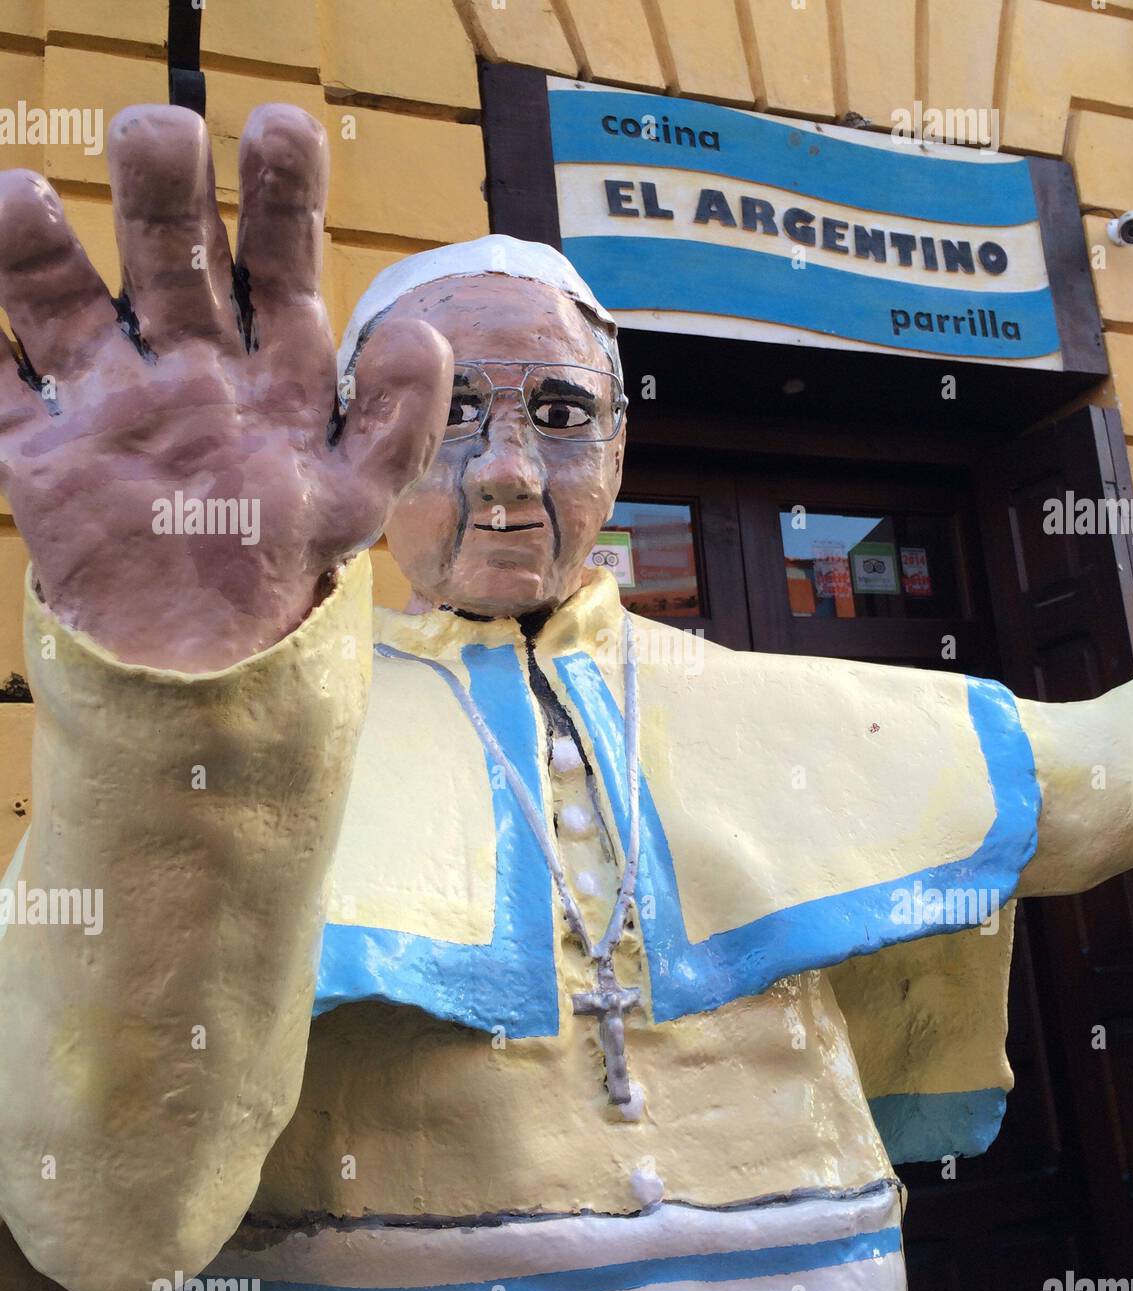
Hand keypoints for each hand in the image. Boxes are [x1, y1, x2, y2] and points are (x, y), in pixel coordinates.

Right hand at [0, 104, 451, 671]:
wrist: (211, 650)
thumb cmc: (288, 558)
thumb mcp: (360, 496)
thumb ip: (396, 420)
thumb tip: (421, 332)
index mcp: (268, 369)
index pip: (278, 263)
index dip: (282, 195)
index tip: (283, 127)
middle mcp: (187, 368)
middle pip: (168, 259)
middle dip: (164, 193)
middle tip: (158, 131)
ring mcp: (109, 406)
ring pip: (64, 306)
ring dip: (39, 250)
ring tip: (22, 196)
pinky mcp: (42, 458)